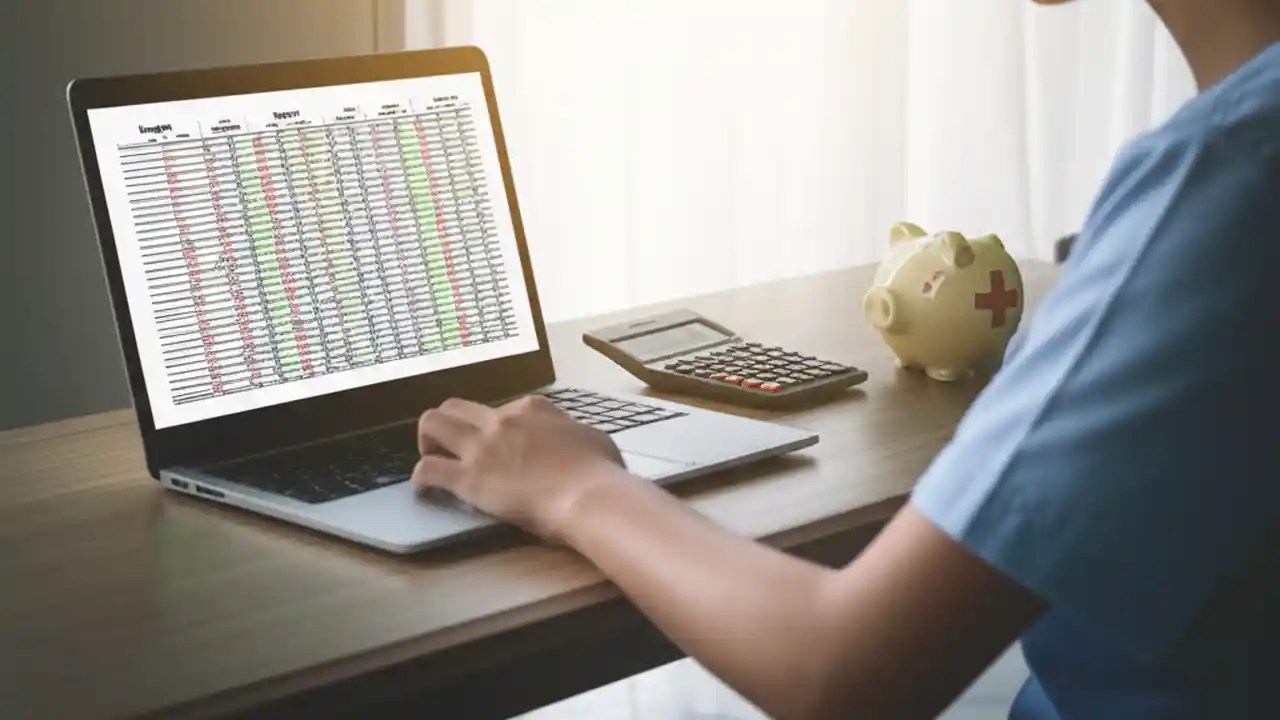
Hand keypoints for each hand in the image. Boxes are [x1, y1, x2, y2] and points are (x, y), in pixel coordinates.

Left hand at [412, 395, 629, 540]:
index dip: (498, 426)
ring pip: (431, 424)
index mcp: (532, 408)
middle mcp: (500, 420)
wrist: (588, 495)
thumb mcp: (592, 437)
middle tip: (454, 447)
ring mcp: (481, 447)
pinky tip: (425, 491)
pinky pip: (427, 470)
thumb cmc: (600, 471)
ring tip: (434, 459)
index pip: (502, 408)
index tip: (503, 445)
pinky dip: (421, 479)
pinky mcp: (468, 478)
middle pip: (455, 407)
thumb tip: (572, 441)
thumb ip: (571, 433)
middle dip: (449, 424)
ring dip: (427, 440)